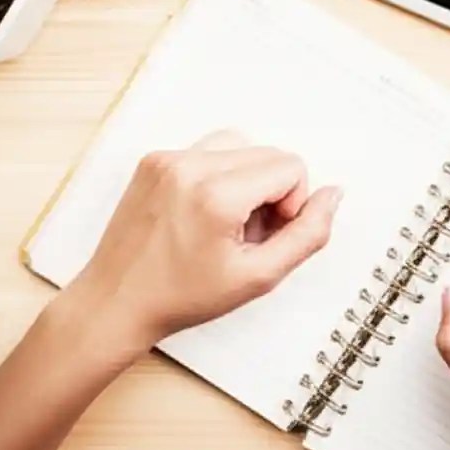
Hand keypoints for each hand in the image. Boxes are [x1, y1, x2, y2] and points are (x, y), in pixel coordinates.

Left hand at [60, 130, 342, 361]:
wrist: (116, 303)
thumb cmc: (180, 297)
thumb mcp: (259, 277)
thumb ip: (308, 234)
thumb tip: (332, 195)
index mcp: (215, 194)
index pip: (290, 167)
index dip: (293, 204)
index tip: (268, 236)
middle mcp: (189, 166)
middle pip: (268, 153)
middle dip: (272, 192)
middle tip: (248, 236)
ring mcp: (167, 159)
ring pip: (240, 146)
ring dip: (247, 180)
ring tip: (228, 223)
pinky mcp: (153, 161)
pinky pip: (208, 151)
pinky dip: (219, 176)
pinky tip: (205, 214)